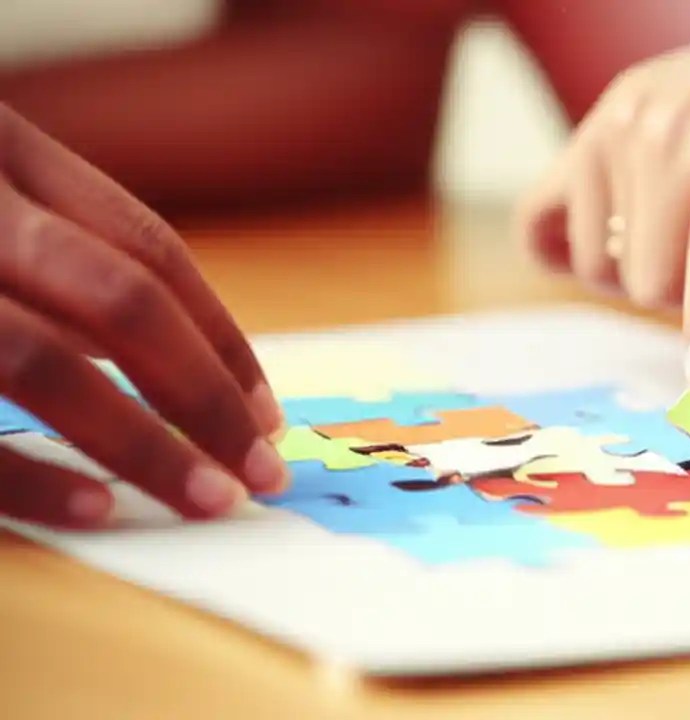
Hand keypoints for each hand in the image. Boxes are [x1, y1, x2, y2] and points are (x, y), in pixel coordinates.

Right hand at [0, 105, 287, 527]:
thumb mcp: (1, 211)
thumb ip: (62, 253)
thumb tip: (163, 349)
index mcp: (6, 155)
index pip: (146, 247)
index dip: (220, 336)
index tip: (269, 414)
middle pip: (122, 301)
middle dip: (207, 396)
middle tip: (268, 471)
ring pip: (47, 363)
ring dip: (144, 443)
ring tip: (213, 500)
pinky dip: (29, 475)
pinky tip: (96, 510)